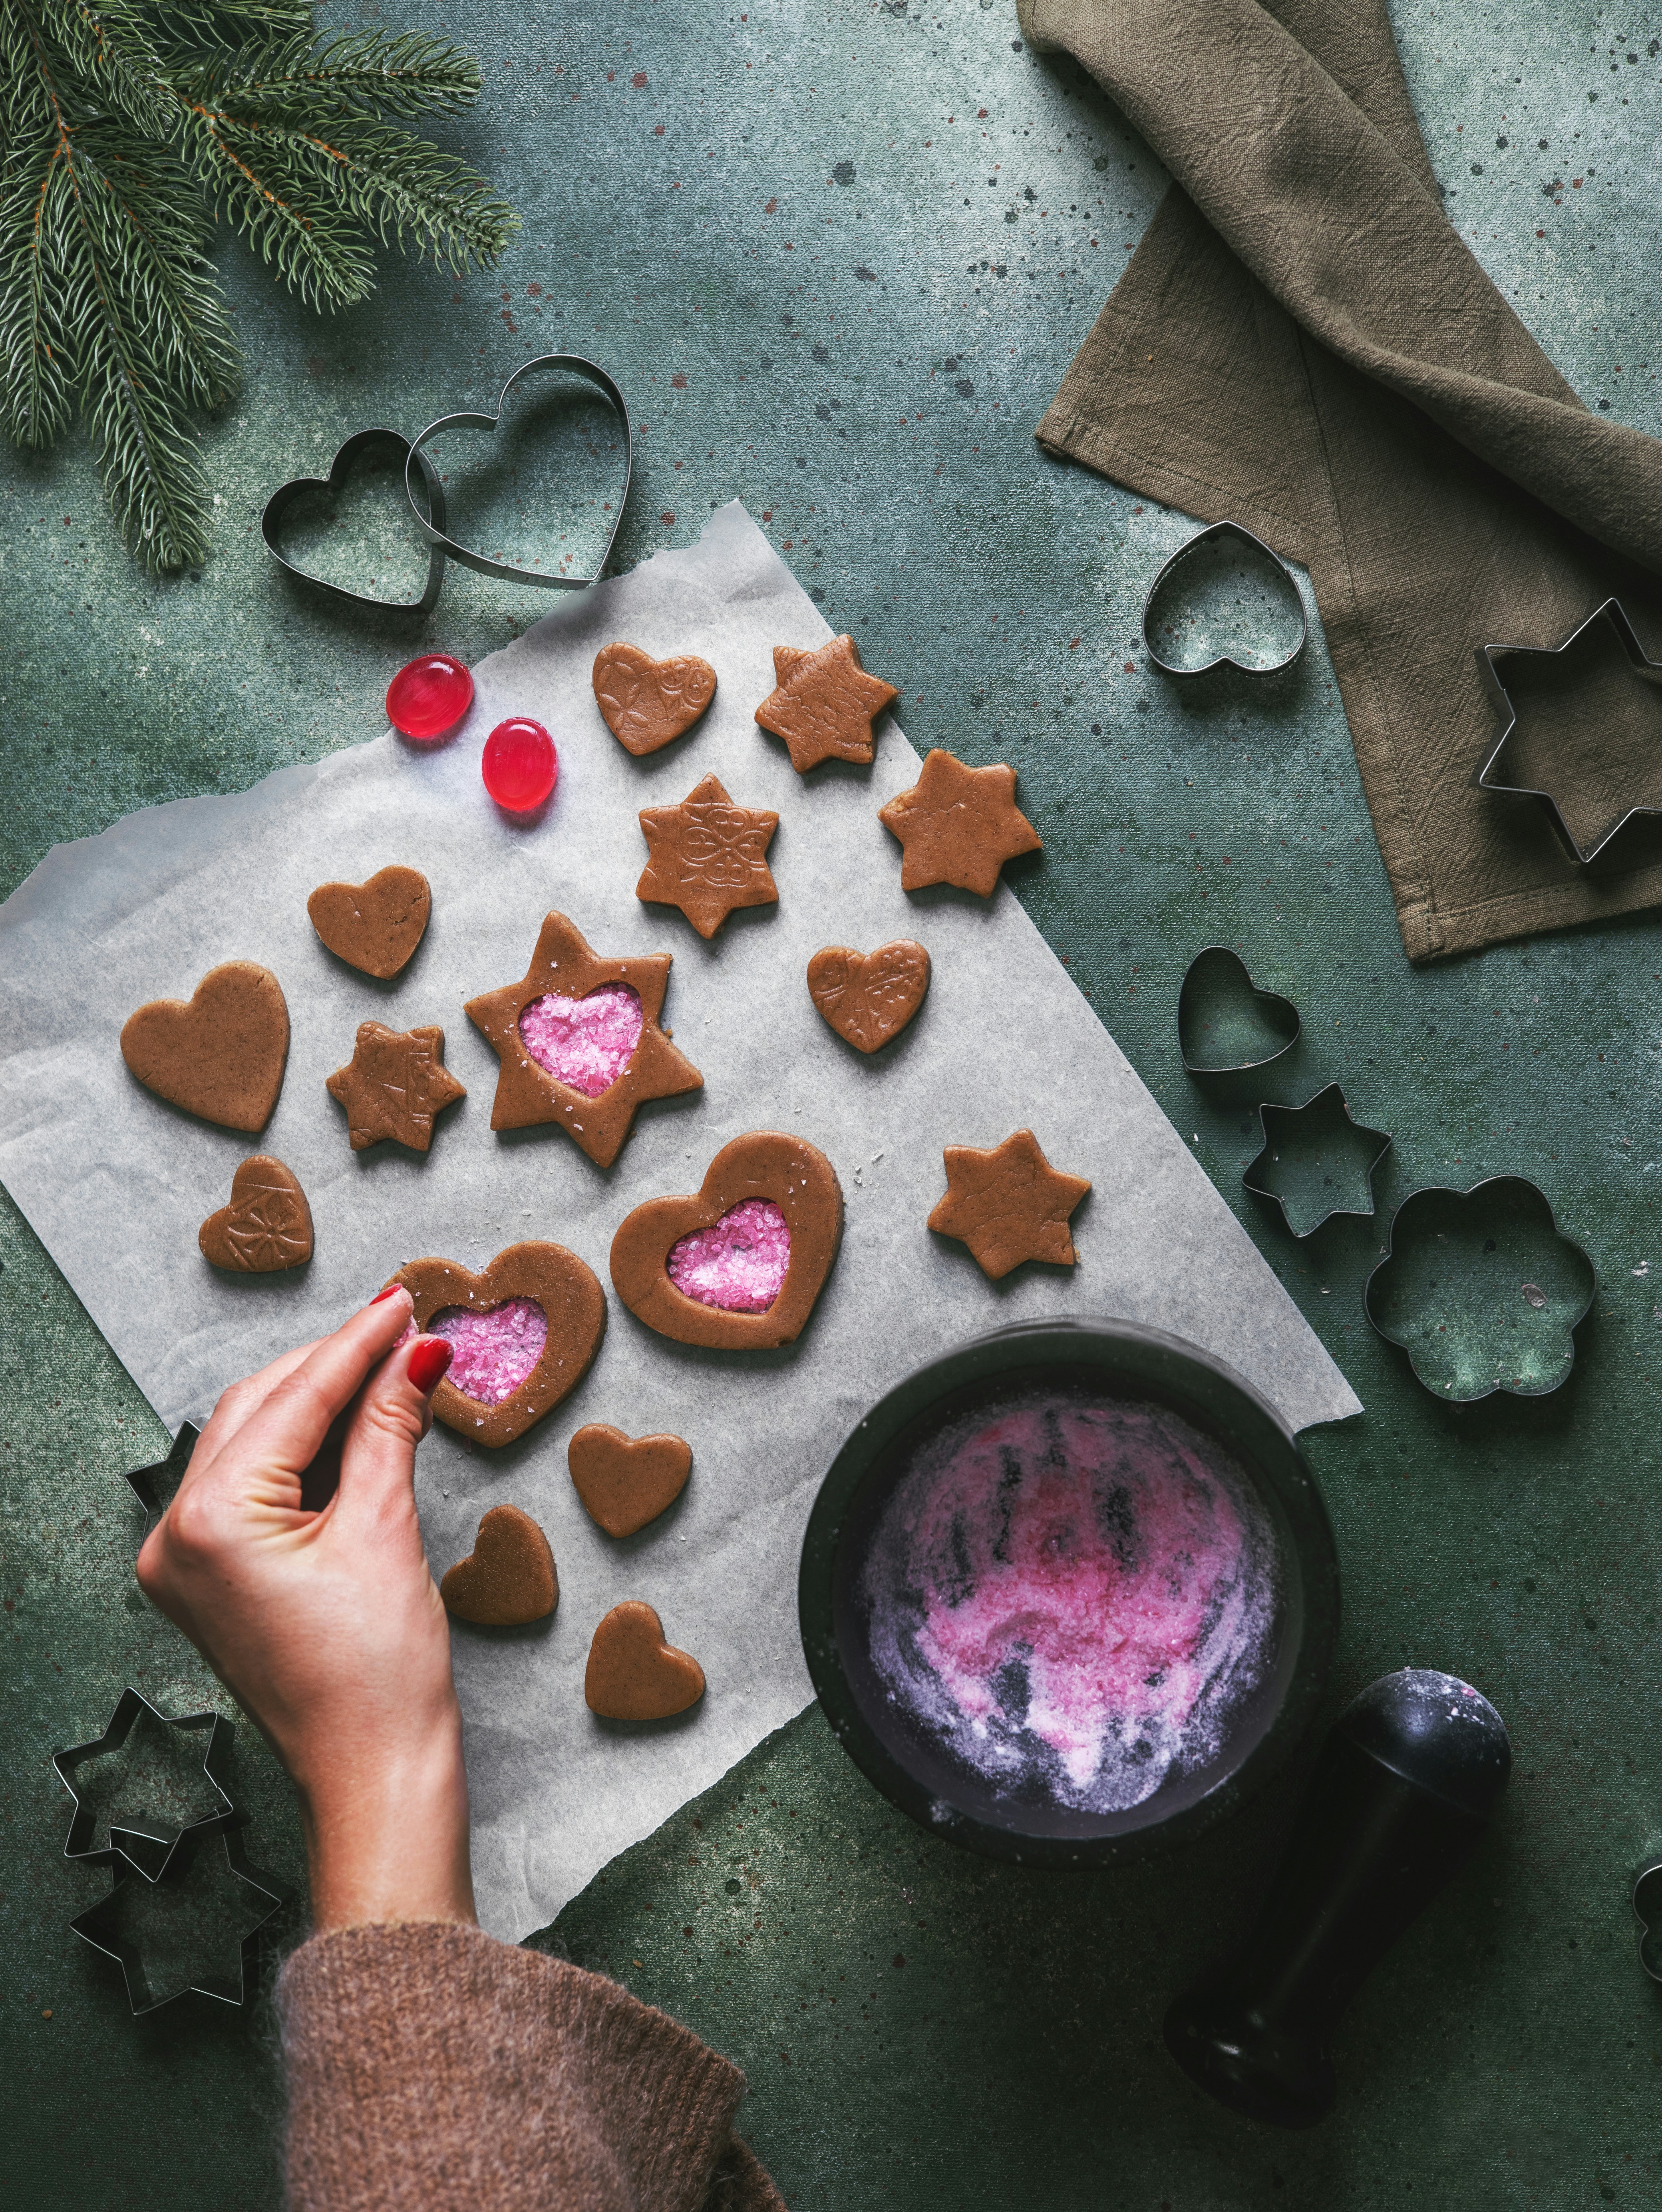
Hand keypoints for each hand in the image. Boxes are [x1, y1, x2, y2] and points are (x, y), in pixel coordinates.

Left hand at [137, 1287, 475, 1930]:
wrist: (372, 1772)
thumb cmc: (380, 1674)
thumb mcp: (387, 1530)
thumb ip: (390, 1428)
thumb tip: (413, 1352)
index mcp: (209, 1523)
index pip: (294, 1400)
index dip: (359, 1346)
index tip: (403, 1303)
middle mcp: (174, 1538)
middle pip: (260, 1410)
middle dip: (333, 1366)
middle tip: (402, 1326)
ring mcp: (181, 1564)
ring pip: (251, 1441)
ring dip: (316, 1402)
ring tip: (387, 1366)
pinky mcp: (205, 1581)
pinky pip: (249, 1486)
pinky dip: (300, 1451)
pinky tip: (352, 1424)